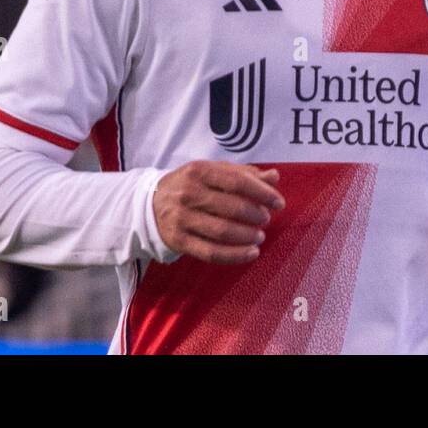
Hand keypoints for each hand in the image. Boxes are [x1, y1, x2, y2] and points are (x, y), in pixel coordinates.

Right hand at [153, 161, 284, 263]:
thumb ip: (243, 174)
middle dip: (256, 215)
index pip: (237, 181)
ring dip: (247, 236)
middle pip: (231, 207)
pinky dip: (235, 255)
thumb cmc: (190, 186)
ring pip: (222, 231)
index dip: (262, 193)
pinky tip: (251, 253)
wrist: (148, 205)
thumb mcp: (212, 172)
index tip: (279, 203)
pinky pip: (211, 252)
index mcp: (199, 171)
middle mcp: (188, 193)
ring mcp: (181, 219)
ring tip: (260, 236)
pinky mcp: (178, 241)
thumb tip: (274, 176)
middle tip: (266, 219)